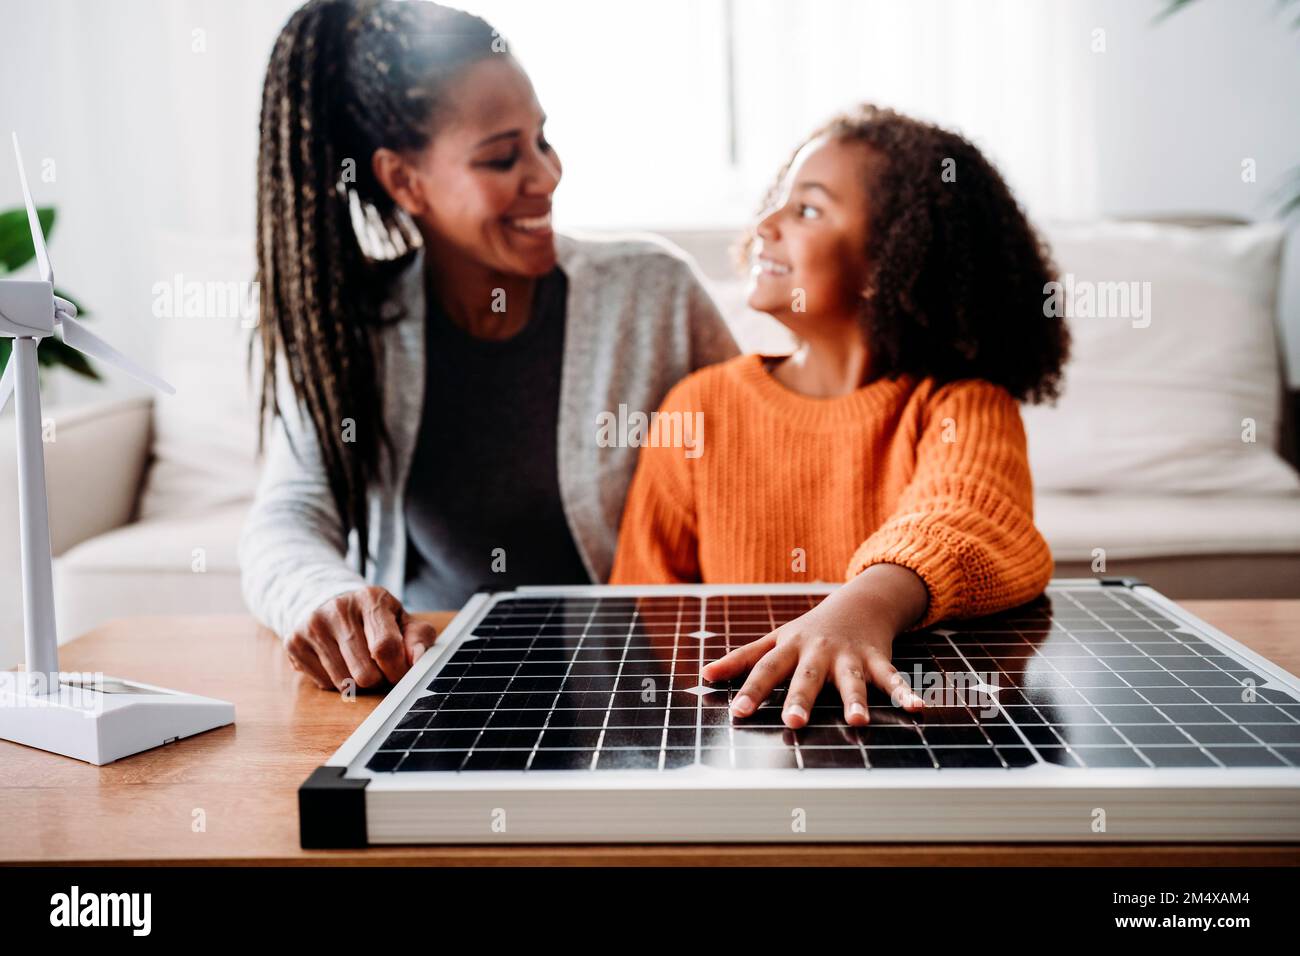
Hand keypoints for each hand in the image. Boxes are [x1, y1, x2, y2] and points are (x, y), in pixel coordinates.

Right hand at [285, 586, 436, 691]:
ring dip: (358, 684)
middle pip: (365, 673)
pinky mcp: (294, 642)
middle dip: (379, 680)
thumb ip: (419, 638)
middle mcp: (339, 608)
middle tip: (379, 668)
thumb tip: (418, 659)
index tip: (400, 673)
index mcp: (371, 599)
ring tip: (359, 663)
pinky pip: (324, 684)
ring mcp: (313, 625)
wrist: (330, 603)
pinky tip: (338, 662)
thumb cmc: (375, 618)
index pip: (386, 648)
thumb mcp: (402, 620)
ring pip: (344, 683)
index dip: (398, 670)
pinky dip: (337, 682)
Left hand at [700, 564, 929, 727]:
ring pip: (853, 680)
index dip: (751, 690)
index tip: (737, 712)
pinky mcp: (878, 659)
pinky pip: (893, 678)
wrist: (858, 602)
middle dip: (801, 699)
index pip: (767, 670)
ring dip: (856, 700)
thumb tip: (704, 676)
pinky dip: (906, 693)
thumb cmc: (809, 630)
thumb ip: (742, 659)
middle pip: (808, 677)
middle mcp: (819, 652)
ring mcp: (850, 656)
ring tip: (857, 722)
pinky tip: (917, 709)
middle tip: (793, 722)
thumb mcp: (775, 640)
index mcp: (791, 648)